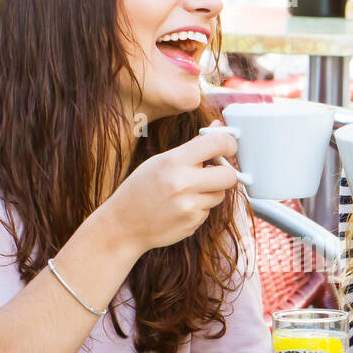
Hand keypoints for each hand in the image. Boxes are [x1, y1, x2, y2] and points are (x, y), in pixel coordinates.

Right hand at [97, 120, 238, 255]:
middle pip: (229, 175)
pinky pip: (208, 210)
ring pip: (221, 194)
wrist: (123, 225)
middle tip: (216, 171)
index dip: (229, 143)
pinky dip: (200, 207)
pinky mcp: (192, 224)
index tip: (229, 146)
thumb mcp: (160, 161)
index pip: (217, 144)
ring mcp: (189, 207)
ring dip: (212, 191)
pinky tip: (180, 207)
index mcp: (173, 161)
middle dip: (227, 172)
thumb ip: (192, 146)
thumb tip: (217, 127)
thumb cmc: (140, 189)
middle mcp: (183, 184)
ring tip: (190, 191)